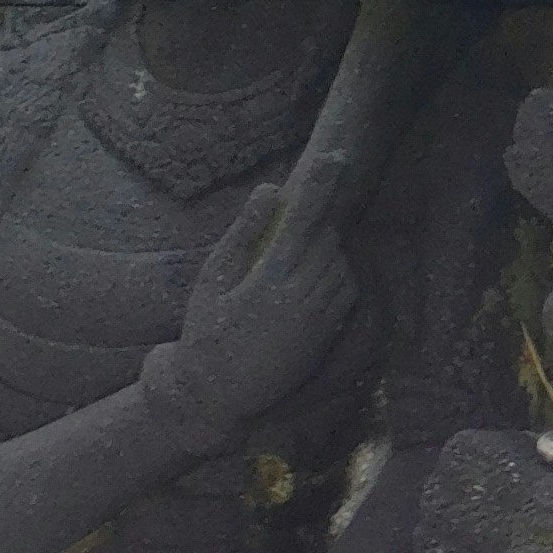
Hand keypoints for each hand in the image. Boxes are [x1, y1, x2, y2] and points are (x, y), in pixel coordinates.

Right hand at [155, 180, 362, 433]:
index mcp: (270, 277)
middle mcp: (302, 295)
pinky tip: (305, 282)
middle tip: (290, 228)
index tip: (335, 158)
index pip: (304, 219)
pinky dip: (335, 274)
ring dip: (325, 248)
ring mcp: (320, 316)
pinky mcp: (328, 333)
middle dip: (316, 222)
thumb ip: (244, 232)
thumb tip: (271, 189)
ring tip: (290, 262)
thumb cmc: (206, 330)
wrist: (219, 394)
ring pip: (340, 260)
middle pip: (328, 237)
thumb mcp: (214, 279)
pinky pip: (346, 288)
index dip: (321, 186)